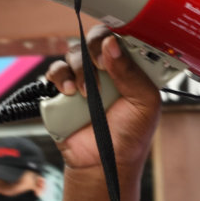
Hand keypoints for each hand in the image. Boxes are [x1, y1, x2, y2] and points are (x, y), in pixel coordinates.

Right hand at [45, 26, 161, 172]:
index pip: (123, 37)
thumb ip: (132, 73)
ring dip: (80, 68)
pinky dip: (59, 76)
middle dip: (95, 46)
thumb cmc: (130, 134)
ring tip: (87, 93)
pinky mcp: (62, 90)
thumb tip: (112, 44)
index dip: (118, 36)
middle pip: (96, 38)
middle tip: (100, 64)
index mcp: (130, 67)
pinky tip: (69, 92)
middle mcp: (106, 68)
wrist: (104, 163)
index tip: (115, 47)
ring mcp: (83, 78)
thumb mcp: (145, 103)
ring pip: (74, 52)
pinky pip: (55, 71)